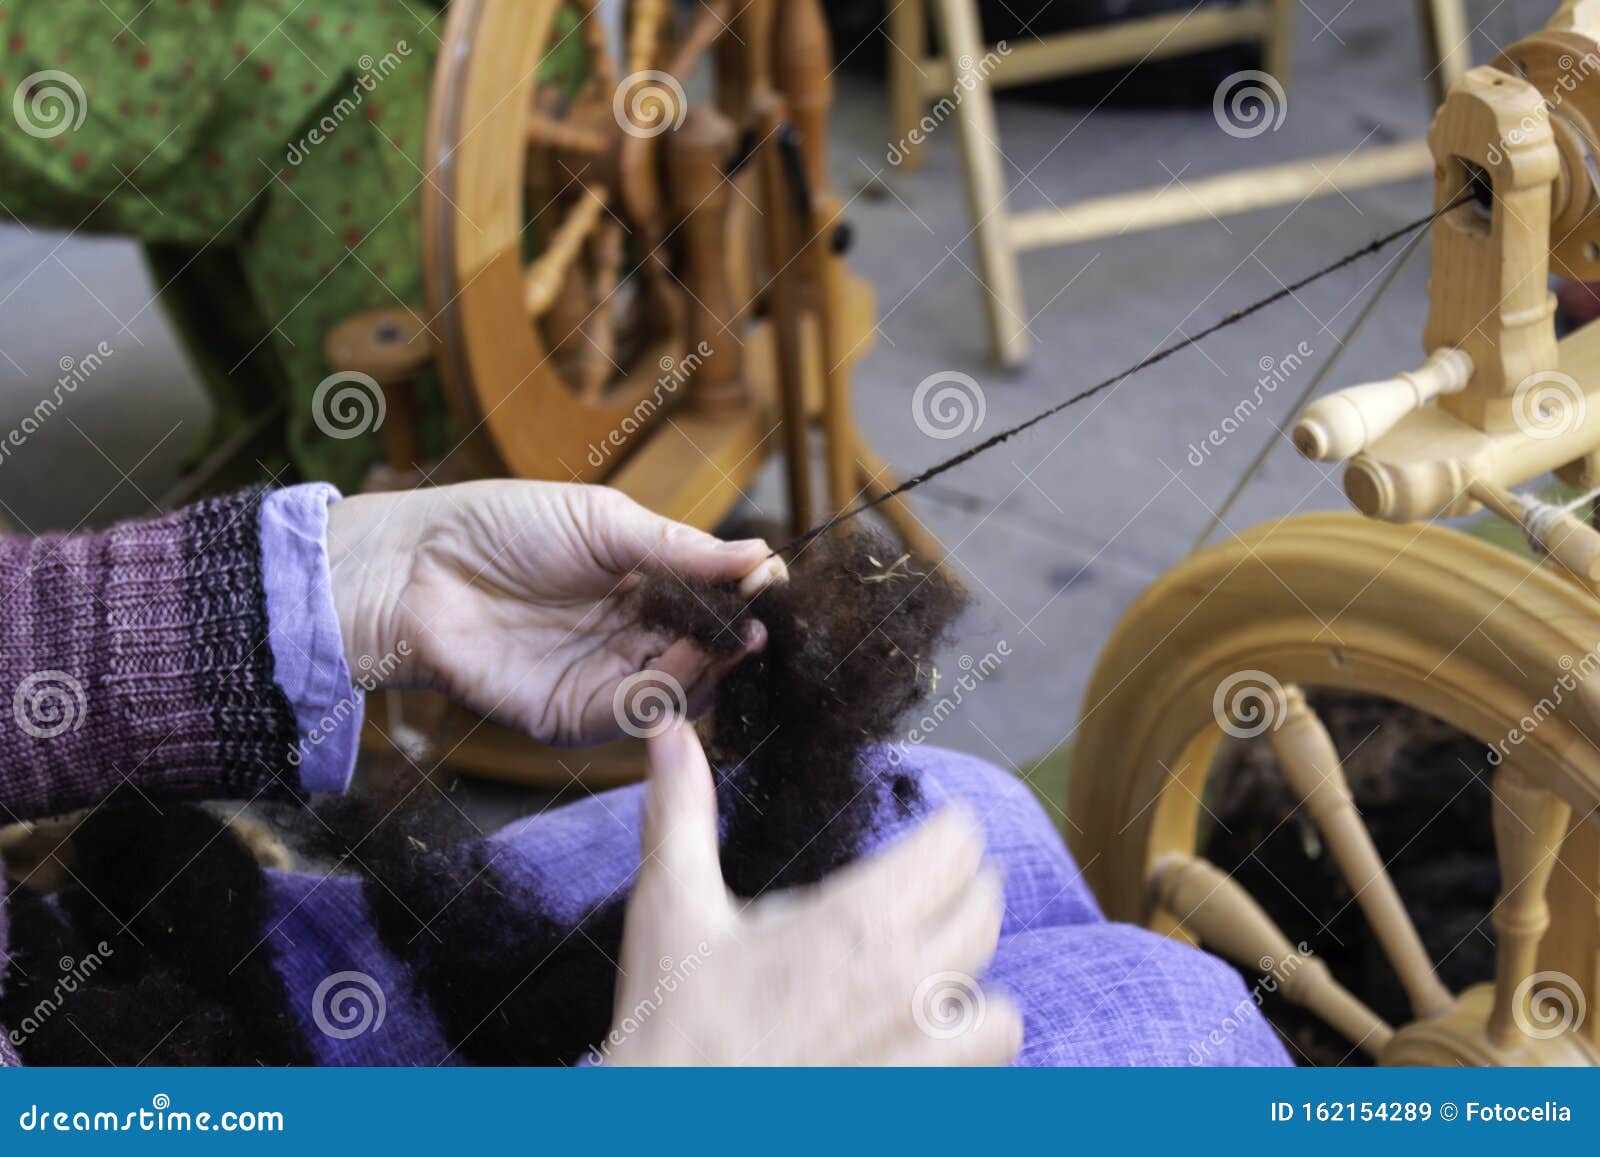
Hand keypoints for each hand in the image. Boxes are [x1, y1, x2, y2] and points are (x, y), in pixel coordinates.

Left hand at [325, 480, 787, 746]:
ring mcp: (600, 679)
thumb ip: (681, 550)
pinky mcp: (570, 716)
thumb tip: (761, 556)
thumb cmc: (501, 527)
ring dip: (710, 666)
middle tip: (762, 620)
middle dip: (736, 637)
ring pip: (678, 688)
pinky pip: (631, 714)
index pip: (709, 601)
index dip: (743, 595)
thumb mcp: (604, 523)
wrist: (416, 567)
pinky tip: (686, 662)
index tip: (773, 584)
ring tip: (734, 637)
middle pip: (703, 652)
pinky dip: (666, 693)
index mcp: (640, 586)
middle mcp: (627, 637)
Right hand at [601, 723, 1020, 1065]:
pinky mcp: (914, 1102)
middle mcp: (904, 987)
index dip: (950, 828)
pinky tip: (936, 1043)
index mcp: (855, 925)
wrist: (668, 1131)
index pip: (954, 848)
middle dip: (968, 888)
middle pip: (985, 913)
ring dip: (974, 980)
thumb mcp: (672, 909)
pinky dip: (968, 1049)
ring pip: (999, 1004)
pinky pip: (983, 1070)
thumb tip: (671, 733)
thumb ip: (681, 814)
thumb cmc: (672, 1029)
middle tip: (944, 882)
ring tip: (944, 969)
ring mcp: (917, 1057)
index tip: (939, 826)